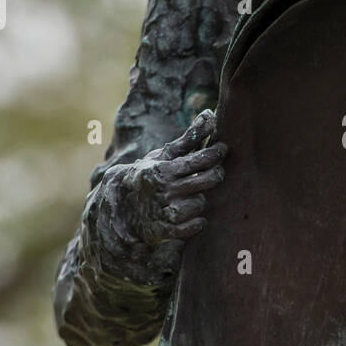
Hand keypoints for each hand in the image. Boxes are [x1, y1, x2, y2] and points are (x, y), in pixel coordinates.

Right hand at [121, 110, 226, 246]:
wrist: (122, 208)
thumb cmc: (148, 176)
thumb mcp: (165, 156)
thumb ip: (190, 138)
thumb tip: (209, 114)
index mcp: (164, 170)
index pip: (199, 160)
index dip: (216, 153)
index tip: (223, 148)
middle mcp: (165, 191)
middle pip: (207, 181)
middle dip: (215, 174)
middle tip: (216, 170)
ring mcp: (166, 213)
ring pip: (201, 204)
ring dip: (201, 198)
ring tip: (193, 194)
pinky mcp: (167, 232)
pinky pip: (195, 226)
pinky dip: (197, 221)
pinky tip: (191, 213)